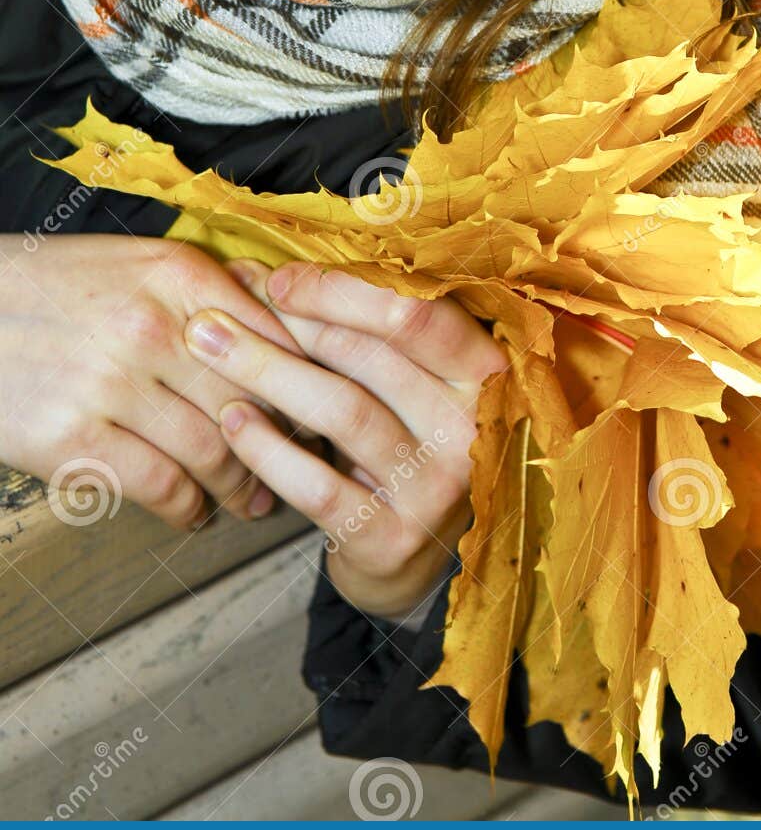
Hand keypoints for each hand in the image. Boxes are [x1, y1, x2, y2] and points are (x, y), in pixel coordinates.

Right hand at [0, 233, 309, 530]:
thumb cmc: (55, 288)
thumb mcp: (137, 262)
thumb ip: (210, 287)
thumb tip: (284, 312)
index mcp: (178, 273)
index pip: (276, 337)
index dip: (308, 385)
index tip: (321, 413)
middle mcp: (153, 324)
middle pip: (252, 399)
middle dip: (284, 445)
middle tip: (297, 467)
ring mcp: (111, 383)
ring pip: (213, 450)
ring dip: (240, 487)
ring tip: (249, 500)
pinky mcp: (73, 438)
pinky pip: (160, 485)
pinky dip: (187, 508)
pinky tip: (191, 512)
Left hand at [184, 260, 508, 621]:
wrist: (409, 557)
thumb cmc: (392, 439)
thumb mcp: (391, 380)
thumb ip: (339, 325)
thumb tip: (248, 271)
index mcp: (484, 372)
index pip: (416, 315)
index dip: (341, 292)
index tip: (275, 281)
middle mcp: (470, 428)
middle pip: (371, 357)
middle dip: (285, 326)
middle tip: (212, 311)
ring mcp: (436, 488)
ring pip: (342, 412)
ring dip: (266, 373)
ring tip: (207, 349)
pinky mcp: (392, 538)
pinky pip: (319, 485)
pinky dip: (268, 449)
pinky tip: (231, 421)